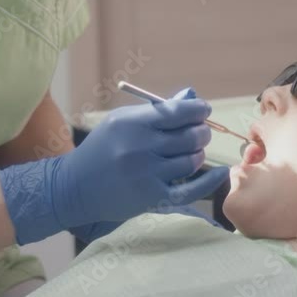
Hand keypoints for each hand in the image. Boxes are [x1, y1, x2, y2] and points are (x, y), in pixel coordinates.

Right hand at [0, 88, 227, 243]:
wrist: (74, 187)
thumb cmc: (102, 149)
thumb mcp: (122, 121)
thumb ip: (156, 111)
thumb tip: (191, 99)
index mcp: (132, 123)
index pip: (179, 111)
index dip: (198, 109)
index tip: (203, 111)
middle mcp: (140, 148)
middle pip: (190, 136)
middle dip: (201, 132)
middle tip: (200, 132)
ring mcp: (147, 174)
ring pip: (192, 161)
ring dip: (198, 154)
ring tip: (190, 151)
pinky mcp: (152, 198)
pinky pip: (191, 190)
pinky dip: (210, 181)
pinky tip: (221, 173)